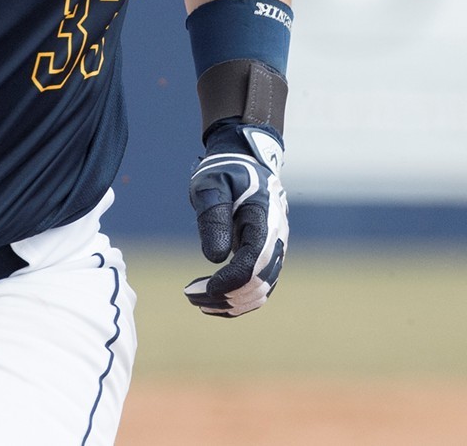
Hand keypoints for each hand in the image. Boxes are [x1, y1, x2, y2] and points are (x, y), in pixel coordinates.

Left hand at [183, 122, 287, 316]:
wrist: (245, 163)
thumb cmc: (225, 172)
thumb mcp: (211, 185)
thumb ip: (213, 217)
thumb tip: (215, 259)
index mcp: (265, 219)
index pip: (253, 263)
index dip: (228, 282)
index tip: (200, 289)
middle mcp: (276, 239)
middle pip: (259, 284)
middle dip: (225, 297)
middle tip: (190, 296)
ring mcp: (274, 249)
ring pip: (261, 291)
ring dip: (231, 303)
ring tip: (197, 301)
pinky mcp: (266, 256)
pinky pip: (258, 287)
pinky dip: (237, 299)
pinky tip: (212, 299)